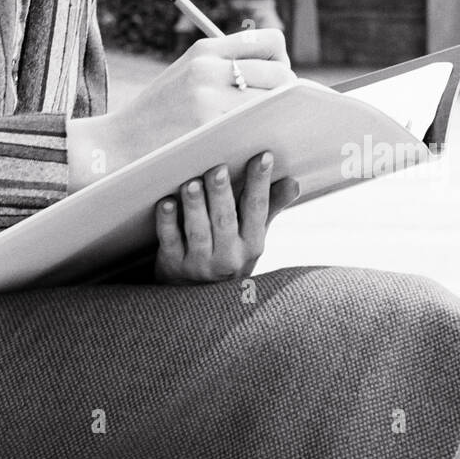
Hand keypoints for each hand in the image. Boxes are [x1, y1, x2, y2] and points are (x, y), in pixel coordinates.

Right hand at [84, 29, 294, 185]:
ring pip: (274, 104)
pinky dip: (262, 138)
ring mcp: (209, 99)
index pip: (272, 42)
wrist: (116, 145)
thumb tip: (278, 71)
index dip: (282, 62)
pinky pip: (257, 130)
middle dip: (287, 96)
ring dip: (278, 120)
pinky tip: (251, 147)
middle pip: (281, 74)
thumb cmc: (157, 115)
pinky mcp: (208, 130)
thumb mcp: (186, 74)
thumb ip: (225, 67)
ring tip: (264, 130)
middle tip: (274, 115)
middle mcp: (209, 69)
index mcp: (205, 50)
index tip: (274, 83)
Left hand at [153, 150, 299, 284]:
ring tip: (191, 184)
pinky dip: (167, 222)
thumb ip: (269, 207)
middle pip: (225, 220)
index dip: (261, 182)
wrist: (197, 301)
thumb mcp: (252, 237)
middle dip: (222, 194)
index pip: (257, 209)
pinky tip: (165, 203)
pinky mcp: (172, 266)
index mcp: (252, 245)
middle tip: (218, 169)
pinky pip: (170, 242)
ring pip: (198, 232)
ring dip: (195, 206)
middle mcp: (228, 256)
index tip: (263, 156)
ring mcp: (199, 264)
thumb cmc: (228, 255)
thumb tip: (293, 182)